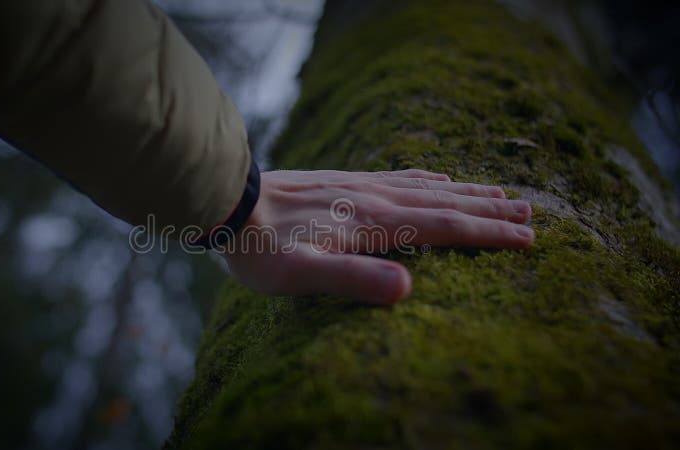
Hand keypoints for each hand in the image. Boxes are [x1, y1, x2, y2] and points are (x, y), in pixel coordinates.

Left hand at [222, 169, 533, 304]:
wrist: (226, 201)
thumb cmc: (259, 247)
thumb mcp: (301, 273)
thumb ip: (352, 279)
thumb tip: (407, 288)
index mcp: (375, 222)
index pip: (444, 227)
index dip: (488, 234)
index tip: (528, 237)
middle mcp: (376, 198)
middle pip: (445, 203)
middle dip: (489, 210)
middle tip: (530, 212)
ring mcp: (361, 186)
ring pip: (426, 187)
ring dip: (466, 191)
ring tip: (498, 190)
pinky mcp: (344, 182)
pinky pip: (399, 176)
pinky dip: (428, 178)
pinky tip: (434, 176)